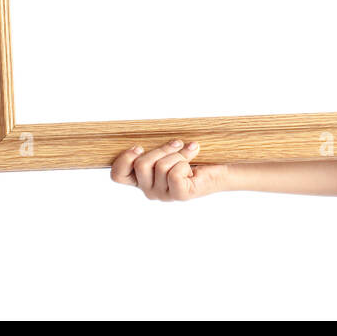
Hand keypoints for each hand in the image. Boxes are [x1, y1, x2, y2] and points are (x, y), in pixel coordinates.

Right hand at [110, 139, 228, 200]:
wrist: (218, 168)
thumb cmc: (191, 156)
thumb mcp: (167, 150)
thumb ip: (151, 148)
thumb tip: (137, 140)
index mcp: (142, 179)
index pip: (118, 175)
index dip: (124, 159)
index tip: (139, 146)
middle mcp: (150, 190)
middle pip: (141, 164)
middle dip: (161, 149)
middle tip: (176, 144)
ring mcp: (164, 195)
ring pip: (160, 166)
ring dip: (178, 154)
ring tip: (188, 154)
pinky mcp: (180, 195)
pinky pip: (174, 173)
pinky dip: (185, 161)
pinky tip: (193, 164)